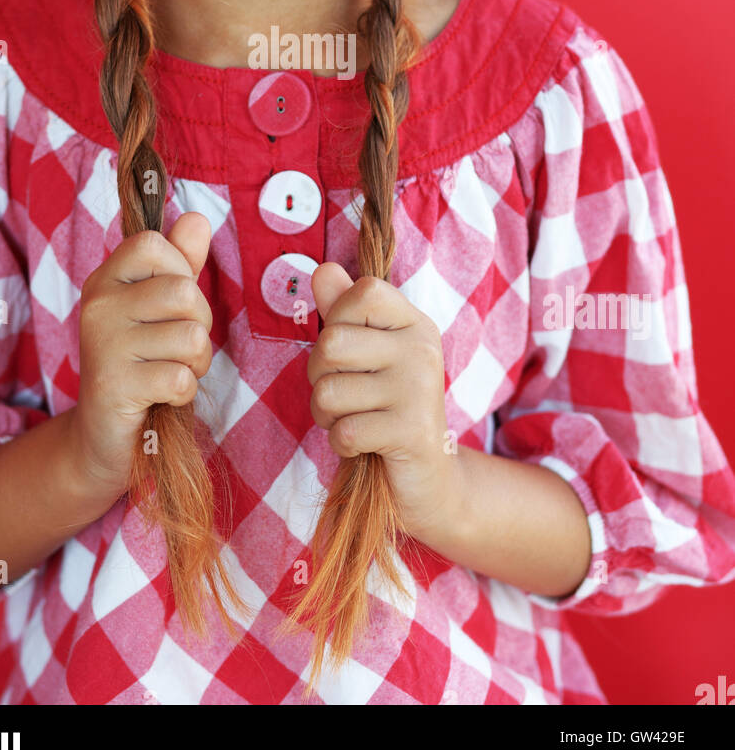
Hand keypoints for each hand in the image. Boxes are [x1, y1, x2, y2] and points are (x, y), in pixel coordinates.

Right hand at [68, 213, 213, 498]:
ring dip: (195, 363)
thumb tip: (199, 218)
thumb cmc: (140, 365)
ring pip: (190, 336)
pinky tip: (161, 397)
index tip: (171, 303)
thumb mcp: (159, 308)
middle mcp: (98, 305)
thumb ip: (180, 263)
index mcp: (106, 279)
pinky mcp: (113, 386)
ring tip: (170, 372)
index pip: (153, 243)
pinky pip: (181, 377)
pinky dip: (183, 393)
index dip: (180, 270)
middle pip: (183, 291)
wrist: (101, 438)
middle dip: (198, 324)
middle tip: (177, 348)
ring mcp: (102, 345)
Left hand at [307, 263, 460, 539]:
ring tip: (356, 420)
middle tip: (345, 394)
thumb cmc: (386, 408)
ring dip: (327, 416)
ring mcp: (420, 390)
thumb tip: (322, 270)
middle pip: (331, 344)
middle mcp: (422, 349)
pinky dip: (342, 444)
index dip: (337, 319)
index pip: (362, 293)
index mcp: (413, 324)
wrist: (429, 479)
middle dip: (319, 375)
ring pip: (328, 392)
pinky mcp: (412, 432)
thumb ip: (342, 312)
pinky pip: (343, 432)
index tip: (350, 350)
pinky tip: (366, 445)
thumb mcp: (366, 355)